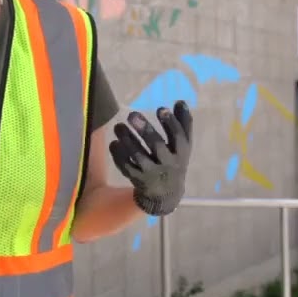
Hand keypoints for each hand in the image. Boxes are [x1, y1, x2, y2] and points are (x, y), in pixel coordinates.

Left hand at [108, 101, 192, 215]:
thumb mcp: (183, 145)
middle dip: (145, 130)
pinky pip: (126, 167)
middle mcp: (167, 163)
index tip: (160, 109)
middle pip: (156, 146)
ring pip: (138, 156)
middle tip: (131, 114)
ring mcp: (151, 173)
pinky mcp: (137, 179)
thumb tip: (180, 101)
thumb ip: (183, 123)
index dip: (170, 123)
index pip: (177, 137)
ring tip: (118, 126)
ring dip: (127, 140)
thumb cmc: (174, 160)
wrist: (166, 194)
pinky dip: (118, 155)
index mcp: (180, 152)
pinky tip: (114, 143)